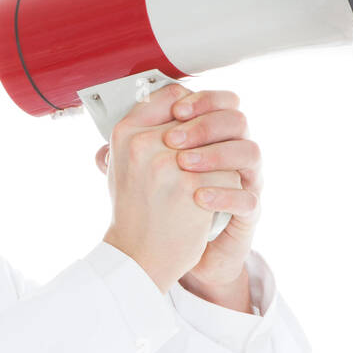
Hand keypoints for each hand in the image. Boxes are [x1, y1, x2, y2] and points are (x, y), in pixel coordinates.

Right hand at [97, 83, 223, 292]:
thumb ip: (143, 132)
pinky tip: (214, 203)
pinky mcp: (193, 188)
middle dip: (210, 139)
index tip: (199, 118)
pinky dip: (228, 189)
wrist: (138, 257)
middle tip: (207, 159)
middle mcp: (144, 144)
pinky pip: (230, 174)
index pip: (172, 95)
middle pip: (200, 120)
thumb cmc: (133, 212)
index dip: (194, 104)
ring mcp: (169, 164)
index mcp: (125, 133)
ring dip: (222, 166)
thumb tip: (174, 99)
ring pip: (221, 146)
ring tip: (210, 183)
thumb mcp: (122, 164)